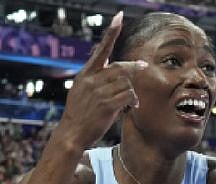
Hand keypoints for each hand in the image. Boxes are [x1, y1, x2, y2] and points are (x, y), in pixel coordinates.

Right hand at [55, 11, 146, 150]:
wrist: (71, 134)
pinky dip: (133, 100)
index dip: (111, 33)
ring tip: (132, 100)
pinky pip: (128, 96)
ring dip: (132, 90)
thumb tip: (111, 66)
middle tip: (144, 65)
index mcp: (86, 74)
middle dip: (134, 66)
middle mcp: (92, 80)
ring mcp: (99, 93)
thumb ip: (94, 78)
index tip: (119, 17)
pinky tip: (132, 106)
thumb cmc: (79, 114)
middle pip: (120, 67)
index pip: (101, 50)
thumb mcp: (81, 90)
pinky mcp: (107, 105)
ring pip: (126, 82)